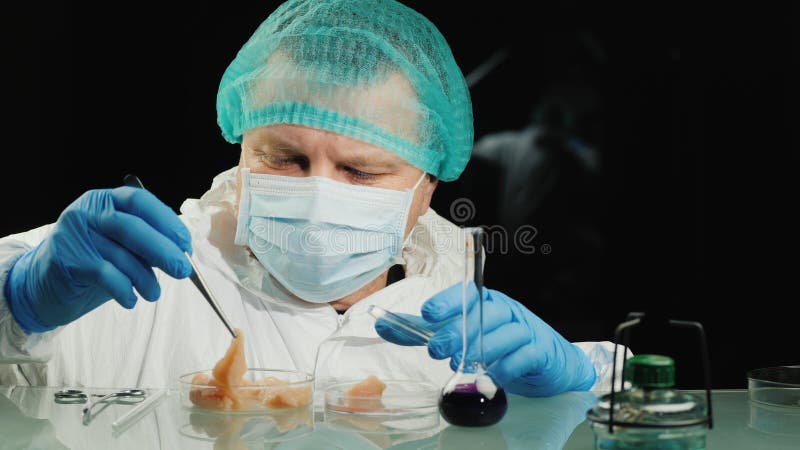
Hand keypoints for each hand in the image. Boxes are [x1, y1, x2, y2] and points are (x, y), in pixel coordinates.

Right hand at [4, 187, 192, 332]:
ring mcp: (74, 234)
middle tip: (182, 270)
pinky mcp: (65, 259)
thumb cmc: (91, 261)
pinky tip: (130, 299)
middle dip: (163, 250)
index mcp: (106, 200)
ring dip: (144, 277)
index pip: (140, 201)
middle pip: (132, 227)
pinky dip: (123, 289)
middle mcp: (88, 211)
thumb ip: (146, 243)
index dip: (166, 221)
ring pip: (120, 254)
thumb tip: (182, 254)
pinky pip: (104, 274)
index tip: (185, 243)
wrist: (41, 283)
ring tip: (154, 293)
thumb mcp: (120, 245)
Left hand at [376, 282, 595, 396]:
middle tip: (437, 350)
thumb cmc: (493, 342)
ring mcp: (525, 329)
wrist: (542, 359)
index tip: (428, 314)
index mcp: (483, 300)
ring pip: (506, 333)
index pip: (466, 294)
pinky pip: (525, 356)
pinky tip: (493, 375)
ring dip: (482, 348)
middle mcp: (505, 310)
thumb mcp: (457, 333)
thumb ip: (422, 332)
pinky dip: (508, 366)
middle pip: (484, 314)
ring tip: (461, 363)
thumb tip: (382, 325)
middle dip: (458, 331)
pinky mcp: (539, 351)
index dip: (447, 302)